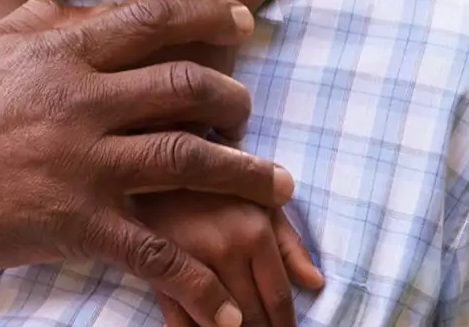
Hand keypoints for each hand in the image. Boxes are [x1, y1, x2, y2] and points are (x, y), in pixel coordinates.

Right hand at [0, 0, 295, 326]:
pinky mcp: (73, 223)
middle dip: (236, 100)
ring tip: (280, 188)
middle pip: (187, 86)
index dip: (208, 18)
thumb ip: (34, 23)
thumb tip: (74, 7)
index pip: (152, 21)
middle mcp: (79, 99)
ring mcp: (79, 162)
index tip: (245, 24)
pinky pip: (155, 254)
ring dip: (248, 177)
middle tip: (252, 114)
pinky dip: (197, 283)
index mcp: (57, 51)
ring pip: (190, 160)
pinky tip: (222, 308)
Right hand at [137, 191, 324, 326]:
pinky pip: (178, 320)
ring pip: (219, 324)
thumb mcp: (260, 200)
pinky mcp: (153, 269)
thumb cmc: (216, 182)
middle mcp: (222, 249)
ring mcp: (185, 260)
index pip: (277, 300)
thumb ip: (290, 242)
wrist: (155, 158)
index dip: (286, 325)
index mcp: (253, 232)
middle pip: (252, 317)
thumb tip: (315, 282)